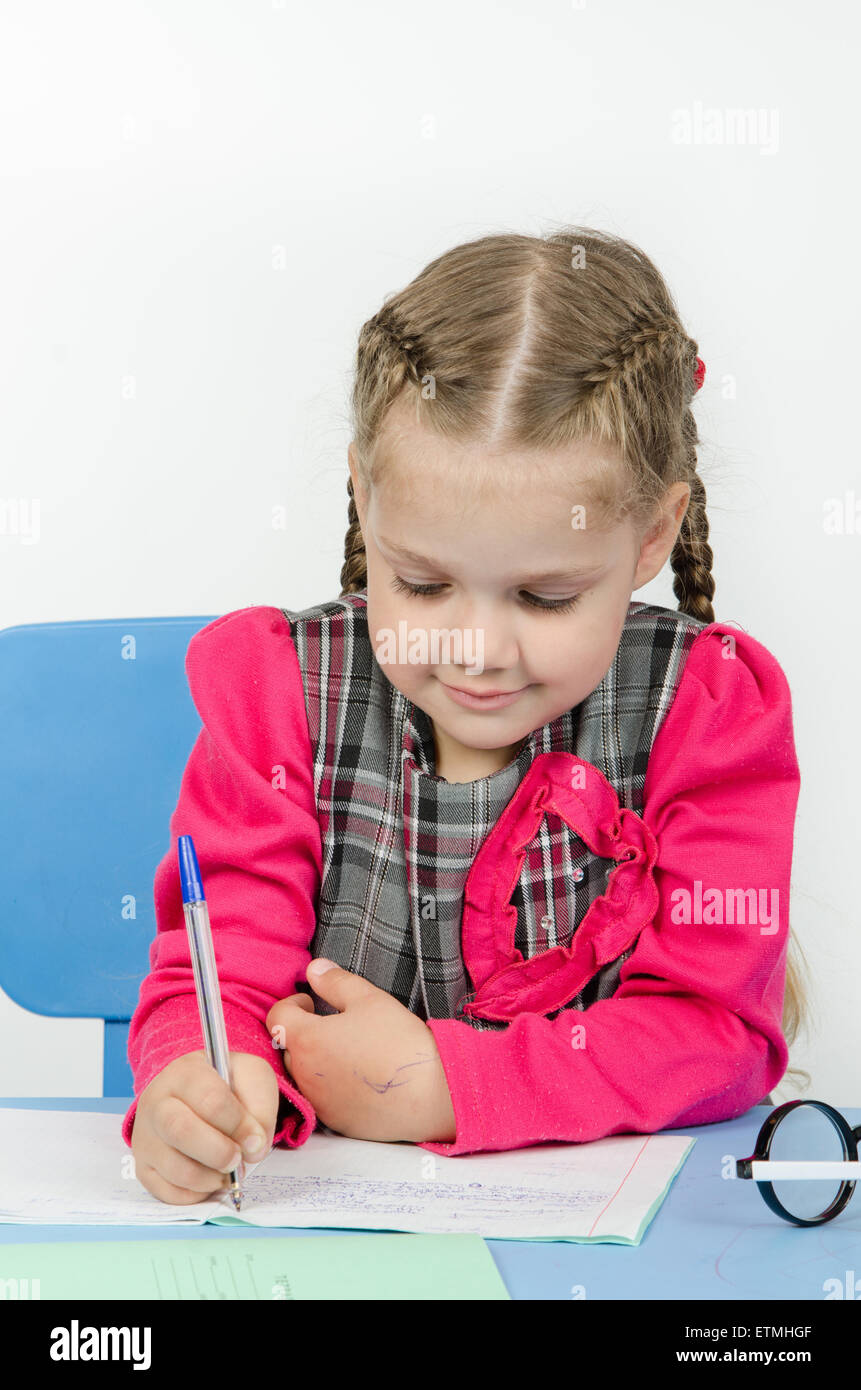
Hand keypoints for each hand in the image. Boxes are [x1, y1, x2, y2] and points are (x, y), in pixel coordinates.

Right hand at [131, 1050, 278, 1205]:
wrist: (194, 1092)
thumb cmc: (225, 1085)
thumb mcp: (251, 1077)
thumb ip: (260, 1107)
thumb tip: (255, 1149)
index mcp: (184, 1073)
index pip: (211, 1100)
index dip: (238, 1125)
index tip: (256, 1140)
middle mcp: (156, 1103)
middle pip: (182, 1132)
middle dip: (219, 1153)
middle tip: (238, 1160)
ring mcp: (145, 1137)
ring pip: (175, 1169)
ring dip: (211, 1178)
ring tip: (226, 1171)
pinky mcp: (143, 1166)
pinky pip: (168, 1192)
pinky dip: (196, 1194)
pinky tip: (208, 1179)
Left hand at [266, 961, 455, 1143]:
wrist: (431, 1094)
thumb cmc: (400, 1042)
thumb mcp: (369, 998)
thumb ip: (335, 981)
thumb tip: (314, 969)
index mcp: (308, 1041)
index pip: (276, 1018)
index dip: (292, 1004)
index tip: (312, 1003)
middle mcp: (305, 1076)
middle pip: (289, 1048)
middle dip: (305, 1033)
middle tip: (335, 1025)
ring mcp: (319, 1103)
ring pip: (304, 1075)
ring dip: (317, 1061)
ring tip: (350, 1052)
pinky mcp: (336, 1123)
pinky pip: (323, 1100)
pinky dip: (332, 1087)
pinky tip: (360, 1078)